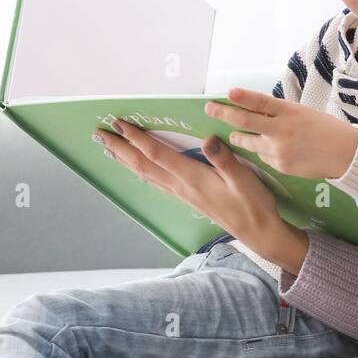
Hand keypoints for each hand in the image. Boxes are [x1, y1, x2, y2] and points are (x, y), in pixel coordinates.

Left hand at [93, 117, 303, 268]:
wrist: (258, 232)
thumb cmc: (253, 205)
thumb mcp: (244, 180)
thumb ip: (224, 160)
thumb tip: (207, 139)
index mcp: (193, 178)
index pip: (158, 155)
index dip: (137, 139)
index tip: (120, 124)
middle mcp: (182, 186)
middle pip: (143, 165)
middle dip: (120, 148)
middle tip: (99, 135)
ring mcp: (183, 194)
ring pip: (146, 175)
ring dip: (125, 160)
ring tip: (109, 149)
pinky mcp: (188, 198)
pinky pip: (156, 182)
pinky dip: (141, 172)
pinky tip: (137, 169)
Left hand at [204, 87, 357, 179]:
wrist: (345, 154)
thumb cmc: (325, 129)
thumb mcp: (302, 113)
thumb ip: (278, 113)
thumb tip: (252, 109)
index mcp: (290, 112)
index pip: (261, 102)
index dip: (242, 97)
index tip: (227, 93)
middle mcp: (282, 130)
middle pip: (245, 121)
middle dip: (224, 114)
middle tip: (210, 109)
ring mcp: (279, 149)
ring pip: (248, 142)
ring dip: (238, 137)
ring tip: (233, 135)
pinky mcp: (280, 165)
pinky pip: (263, 157)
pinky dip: (262, 151)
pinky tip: (273, 150)